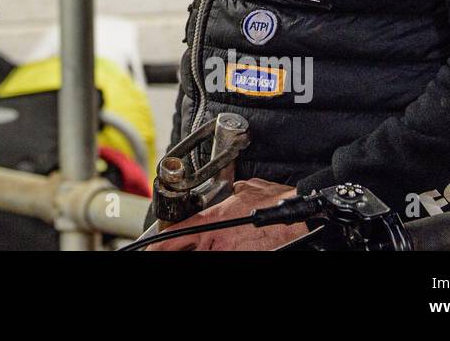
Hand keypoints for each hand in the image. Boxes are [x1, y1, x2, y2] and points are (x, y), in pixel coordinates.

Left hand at [146, 179, 306, 250]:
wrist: (297, 216)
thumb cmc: (274, 202)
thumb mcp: (244, 190)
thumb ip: (230, 194)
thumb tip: (231, 191)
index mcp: (212, 221)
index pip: (176, 234)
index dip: (160, 246)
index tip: (152, 250)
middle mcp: (216, 241)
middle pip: (186, 253)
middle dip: (179, 252)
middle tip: (170, 251)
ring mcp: (229, 254)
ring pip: (205, 258)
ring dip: (203, 252)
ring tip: (203, 248)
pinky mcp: (245, 259)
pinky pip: (225, 259)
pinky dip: (220, 254)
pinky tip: (224, 249)